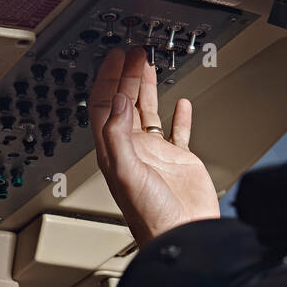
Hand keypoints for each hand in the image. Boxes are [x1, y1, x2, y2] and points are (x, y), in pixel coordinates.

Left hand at [89, 46, 219, 244]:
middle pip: (124, 104)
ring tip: (149, 64)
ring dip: (146, 88)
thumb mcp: (127, 172)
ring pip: (147, 113)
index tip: (115, 57)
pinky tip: (182, 103)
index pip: (103, 107)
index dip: (107, 80)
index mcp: (114, 152)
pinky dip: (179, 116)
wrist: (183, 234)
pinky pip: (177, 132)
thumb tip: (114, 101)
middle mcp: (132, 150)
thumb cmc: (152, 216)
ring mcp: (155, 154)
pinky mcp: (179, 160)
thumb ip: (117, 135)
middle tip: (134, 52)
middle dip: (127, 76)